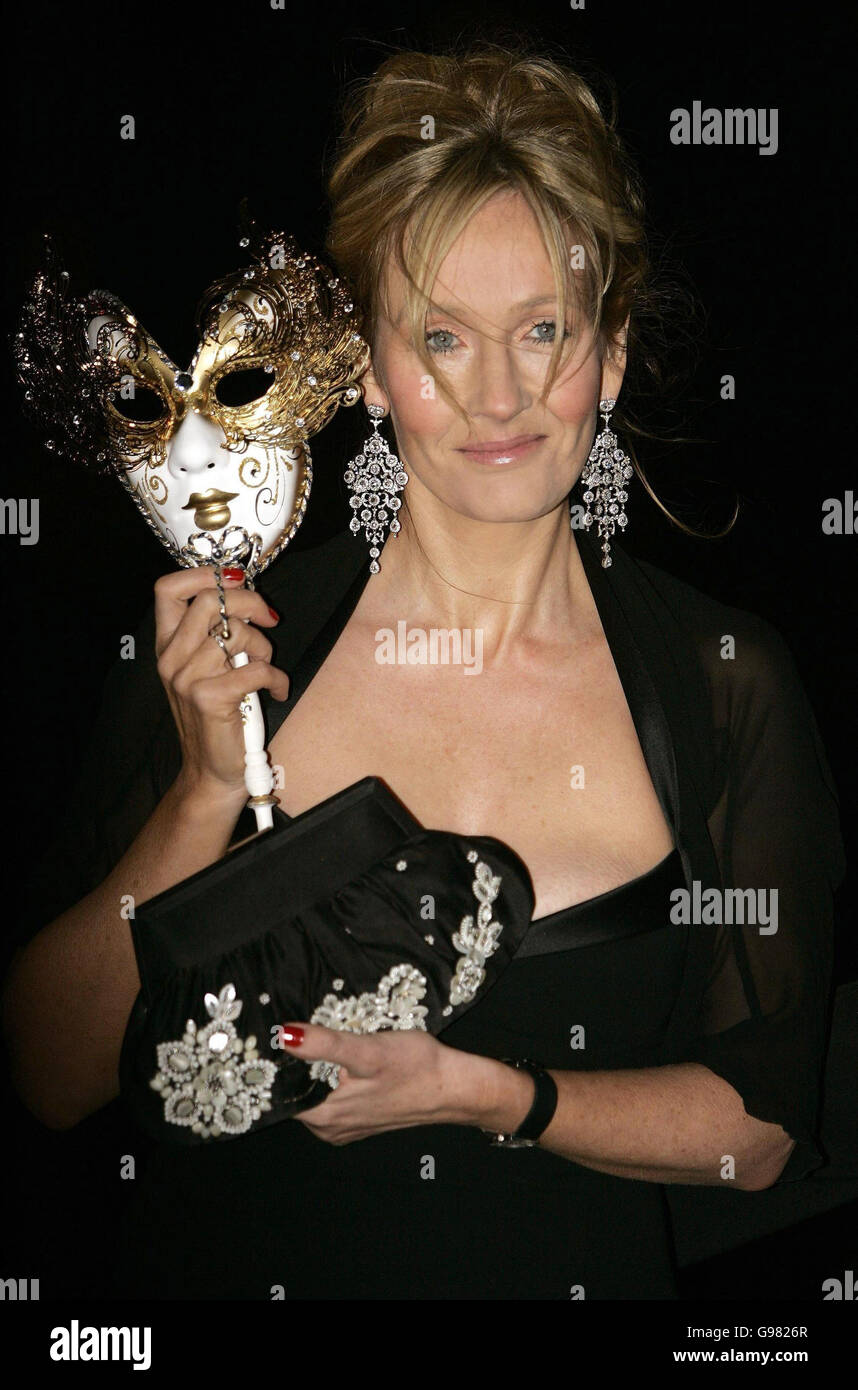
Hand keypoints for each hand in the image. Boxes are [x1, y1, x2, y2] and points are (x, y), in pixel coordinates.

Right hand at [154, 565, 289, 801]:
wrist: (212, 771)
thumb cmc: (217, 717)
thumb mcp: (207, 669)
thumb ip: (214, 633)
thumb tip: (243, 593)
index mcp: (167, 645)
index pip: (168, 589)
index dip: (203, 574)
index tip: (234, 580)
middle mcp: (171, 658)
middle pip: (211, 600)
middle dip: (250, 603)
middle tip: (268, 620)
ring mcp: (187, 678)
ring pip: (237, 633)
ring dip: (264, 647)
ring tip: (267, 667)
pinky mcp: (210, 698)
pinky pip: (257, 669)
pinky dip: (278, 679)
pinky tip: (278, 691)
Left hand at [280, 1023, 507, 1144]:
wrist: (454, 1087)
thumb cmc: (416, 1068)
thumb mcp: (367, 1049)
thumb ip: (324, 1044)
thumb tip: (285, 1035)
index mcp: (323, 1115)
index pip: (277, 1092)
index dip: (269, 1063)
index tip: (265, 1037)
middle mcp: (328, 1128)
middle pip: (292, 1092)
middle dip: (292, 1063)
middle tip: (293, 1029)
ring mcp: (344, 1126)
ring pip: (312, 1093)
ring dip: (312, 1069)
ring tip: (315, 1039)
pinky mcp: (358, 1118)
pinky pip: (330, 1096)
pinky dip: (329, 1077)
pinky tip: (339, 1058)